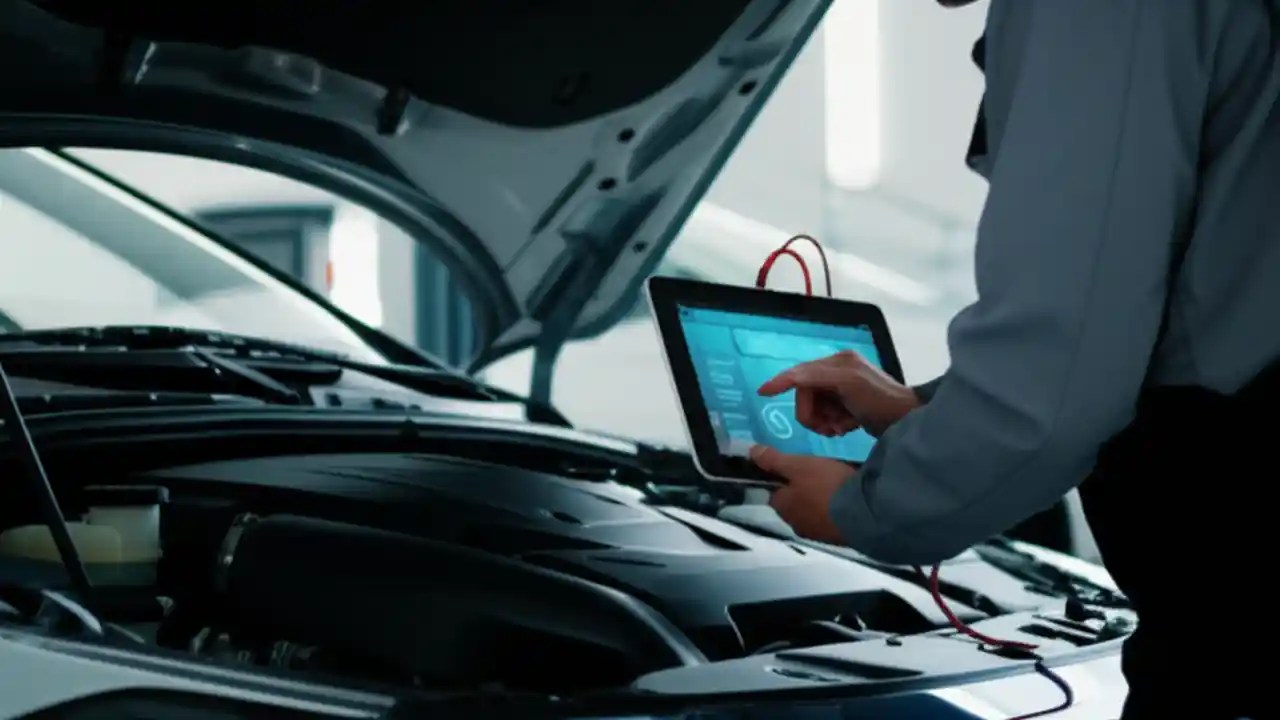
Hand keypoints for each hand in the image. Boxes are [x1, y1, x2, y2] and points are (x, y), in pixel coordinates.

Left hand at [750, 445, 855, 544]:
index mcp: (782, 507)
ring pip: (812, 514)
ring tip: (835, 487)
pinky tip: (846, 501)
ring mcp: (816, 534)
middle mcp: (795, 524)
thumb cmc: (824, 485)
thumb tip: (751, 451)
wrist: (861, 514)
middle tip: (819, 476)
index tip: (799, 470)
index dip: (784, 480)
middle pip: (794, 505)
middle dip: (803, 493)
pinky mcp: (837, 539)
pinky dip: (835, 513)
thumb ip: (774, 460)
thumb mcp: (798, 465)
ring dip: (820, 503)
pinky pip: (831, 522)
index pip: (775, 493)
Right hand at [758, 350, 918, 437]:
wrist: (909, 421)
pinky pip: (826, 416)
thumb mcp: (847, 383)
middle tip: (828, 428)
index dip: (781, 382)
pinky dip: (832, 425)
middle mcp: (838, 371)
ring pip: (815, 408)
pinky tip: (846, 428)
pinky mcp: (849, 406)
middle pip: (806, 394)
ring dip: (823, 422)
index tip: (763, 393)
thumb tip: (789, 377)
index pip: (801, 373)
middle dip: (812, 413)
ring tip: (839, 429)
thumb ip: (816, 377)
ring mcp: (844, 389)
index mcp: (837, 362)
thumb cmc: (879, 400)